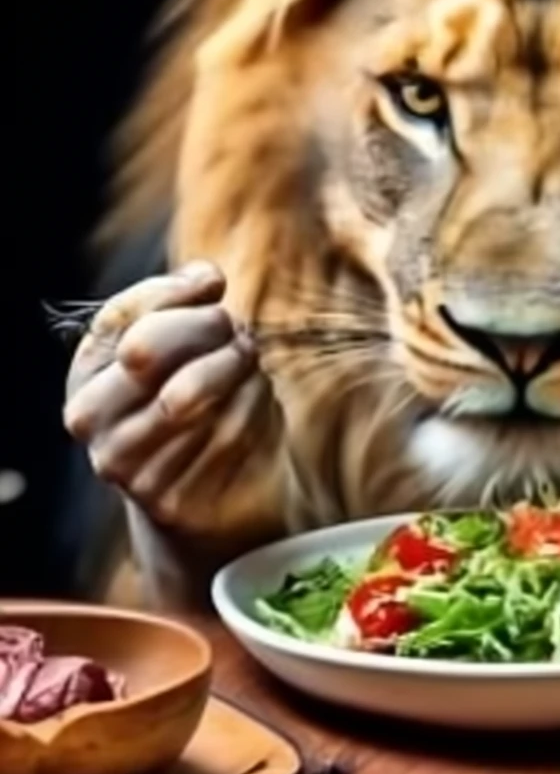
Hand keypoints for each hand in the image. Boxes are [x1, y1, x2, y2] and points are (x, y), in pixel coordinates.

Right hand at [64, 262, 286, 542]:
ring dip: (238, 370)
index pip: (121, 315)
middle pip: (146, 348)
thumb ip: (186, 302)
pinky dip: (255, 410)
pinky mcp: (167, 497)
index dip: (175, 292)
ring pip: (189, 392)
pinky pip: (224, 433)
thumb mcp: (186, 343)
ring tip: (251, 368)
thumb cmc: (202, 398)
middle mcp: (90, 420)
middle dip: (207, 327)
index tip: (215, 285)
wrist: (217, 491)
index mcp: (87, 373)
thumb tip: (207, 276)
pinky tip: (260, 408)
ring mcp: (123, 463)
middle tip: (238, 331)